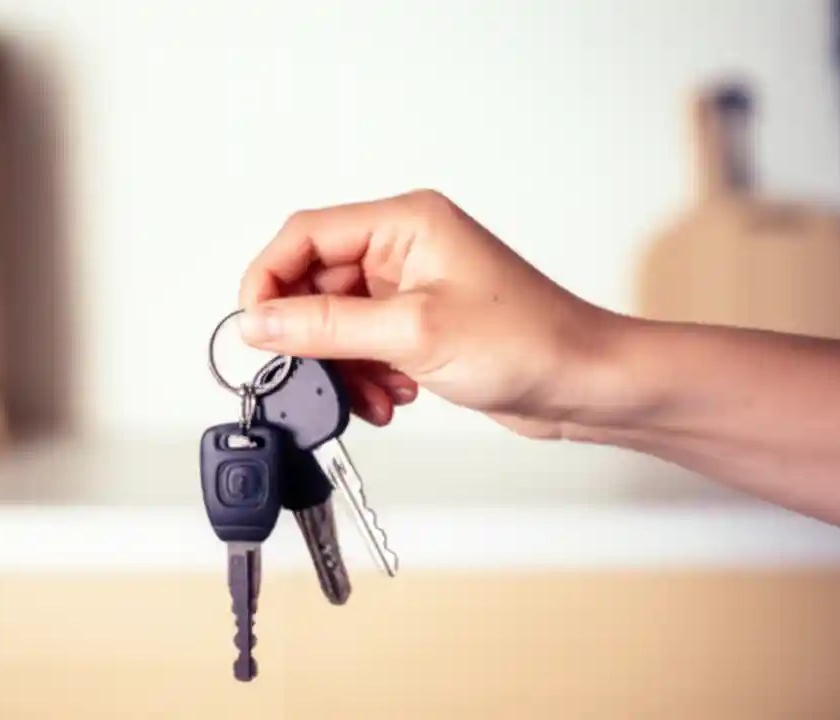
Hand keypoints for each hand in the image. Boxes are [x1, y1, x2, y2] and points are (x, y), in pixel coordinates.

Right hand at [238, 189, 624, 436]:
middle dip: (313, 336)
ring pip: (337, 322)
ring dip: (342, 364)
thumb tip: (258, 322)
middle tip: (309, 373)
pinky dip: (366, 376)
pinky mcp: (419, 324)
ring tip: (370, 393)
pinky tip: (392, 396)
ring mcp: (412, 287)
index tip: (254, 327)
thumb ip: (326, 327)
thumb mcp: (412, 333)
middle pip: (317, 283)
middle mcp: (405, 247)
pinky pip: (364, 346)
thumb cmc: (529, 342)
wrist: (585, 386)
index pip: (306, 235)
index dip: (269, 279)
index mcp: (405, 222)